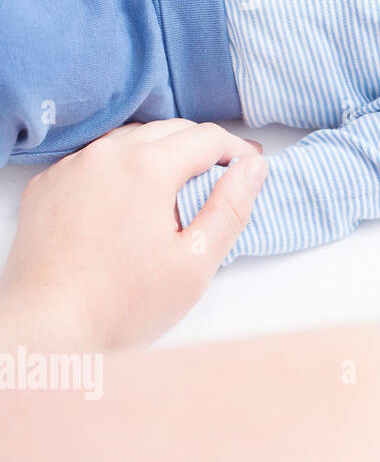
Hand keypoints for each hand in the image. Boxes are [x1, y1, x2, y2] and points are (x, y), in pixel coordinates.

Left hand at [0, 120, 265, 350]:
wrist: (44, 330)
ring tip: (180, 185)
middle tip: (224, 176)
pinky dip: (121, 168)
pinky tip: (130, 199)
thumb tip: (253, 167)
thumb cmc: (121, 304)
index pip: (206, 138)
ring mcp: (69, 169)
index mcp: (145, 169)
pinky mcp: (46, 187)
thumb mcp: (195, 261)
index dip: (237, 150)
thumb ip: (230, 208)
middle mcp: (104, 156)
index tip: (252, 167)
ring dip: (162, 153)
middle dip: (202, 148)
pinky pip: (94, 161)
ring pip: (129, 141)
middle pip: (168, 131)